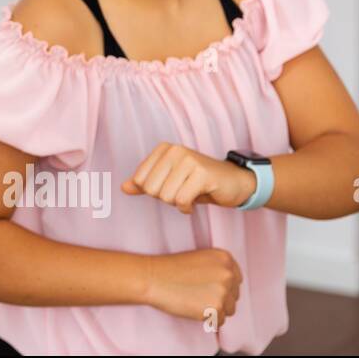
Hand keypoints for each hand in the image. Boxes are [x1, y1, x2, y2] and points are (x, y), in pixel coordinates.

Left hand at [121, 143, 256, 212]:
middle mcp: (174, 150)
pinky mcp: (203, 174)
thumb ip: (144, 184)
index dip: (154, 191)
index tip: (170, 187)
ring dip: (178, 203)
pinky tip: (195, 201)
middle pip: (151, 189)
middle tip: (182, 192)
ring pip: (166, 196)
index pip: (140, 180)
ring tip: (190, 194)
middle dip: (166, 198)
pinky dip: (186, 208)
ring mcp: (189, 160)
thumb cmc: (199, 182)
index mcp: (163, 149)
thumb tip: (123, 188)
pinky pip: (182, 200)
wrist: (235, 183)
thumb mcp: (168, 181)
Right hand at [143, 248, 241, 326]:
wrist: (152, 277)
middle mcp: (228, 274)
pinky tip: (192, 308)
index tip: (209, 289)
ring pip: (229, 310)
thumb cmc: (170, 269)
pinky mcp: (215, 308)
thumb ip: (218, 270)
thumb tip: (229, 289)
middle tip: (198, 296)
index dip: (223, 287)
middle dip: (220, 299)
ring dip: (215, 310)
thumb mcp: (200, 259)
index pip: (236, 280)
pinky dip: (207, 319)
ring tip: (194, 302)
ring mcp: (223, 291)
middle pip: (234, 296)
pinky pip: (219, 321)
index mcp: (225, 258)